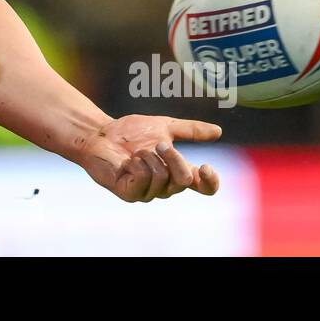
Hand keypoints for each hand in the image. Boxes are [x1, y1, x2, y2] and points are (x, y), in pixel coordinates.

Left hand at [77, 114, 221, 202]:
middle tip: (158, 144)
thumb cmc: (130, 132)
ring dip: (149, 157)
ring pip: (163, 178)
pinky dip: (136, 163)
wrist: (101, 133)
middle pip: (184, 180)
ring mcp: (148, 192)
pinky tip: (126, 161)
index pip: (203, 188)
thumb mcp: (165, 126)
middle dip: (173, 158)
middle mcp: (166, 186)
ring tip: (136, 152)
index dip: (210, 183)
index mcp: (177, 172)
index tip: (206, 166)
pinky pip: (143, 178)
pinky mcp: (130, 194)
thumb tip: (219, 130)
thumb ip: (190, 130)